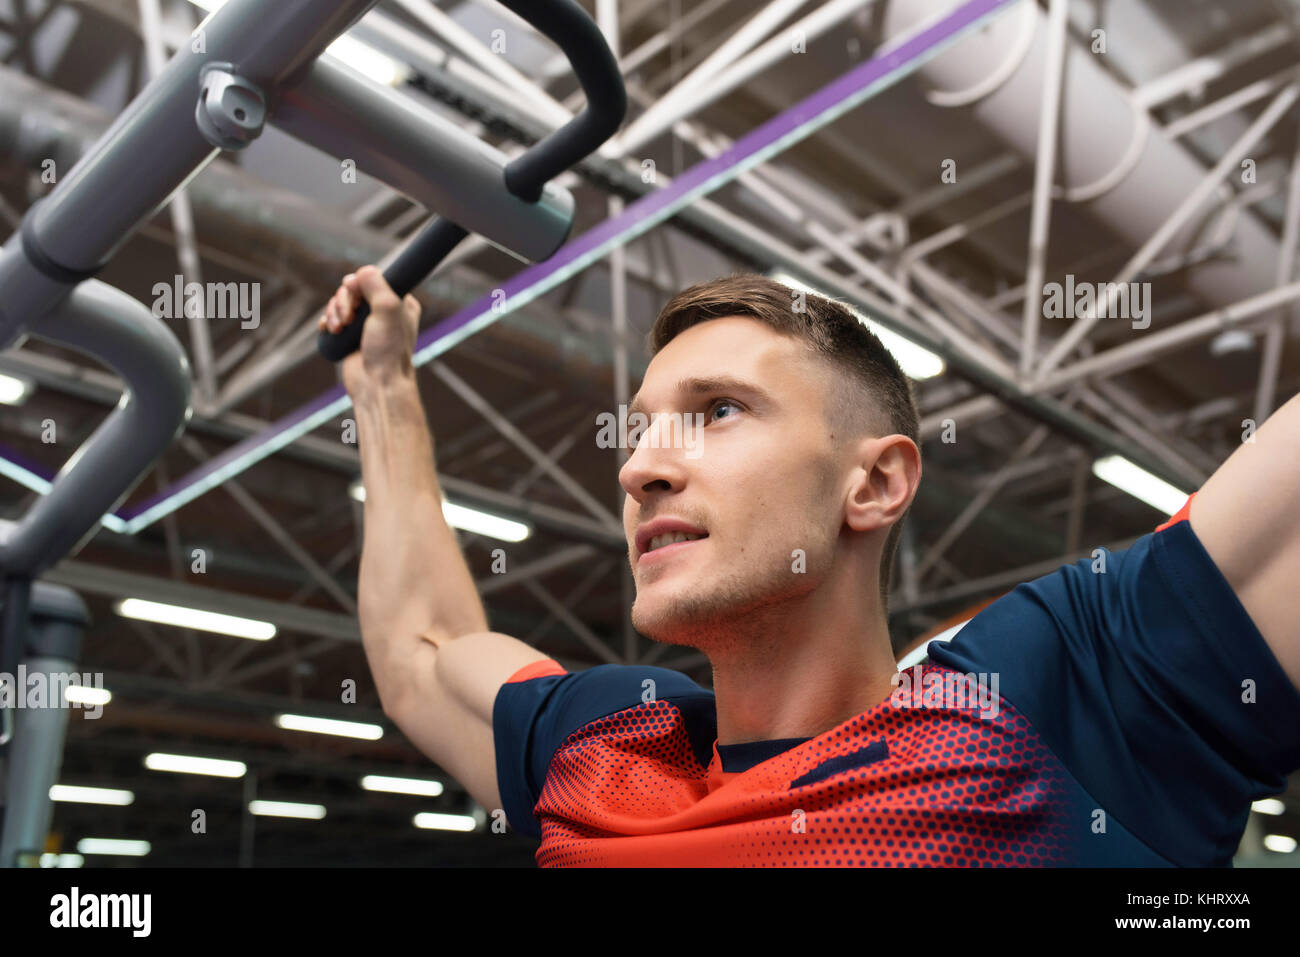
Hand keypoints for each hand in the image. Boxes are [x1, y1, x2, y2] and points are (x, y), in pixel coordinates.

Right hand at [320, 265, 421, 398]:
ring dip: (334, 311)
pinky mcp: (350, 335)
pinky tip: (330, 330)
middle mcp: (384, 311)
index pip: (373, 278)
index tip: (355, 293)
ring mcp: (366, 324)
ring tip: (339, 328)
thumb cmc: (388, 351)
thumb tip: (362, 271)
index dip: (358, 284)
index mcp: (400, 302)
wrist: (377, 385)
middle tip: (347, 318)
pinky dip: (328, 321)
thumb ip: (377, 285)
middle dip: (343, 300)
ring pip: (340, 302)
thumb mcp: (388, 310)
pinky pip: (332, 318)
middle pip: (353, 289)